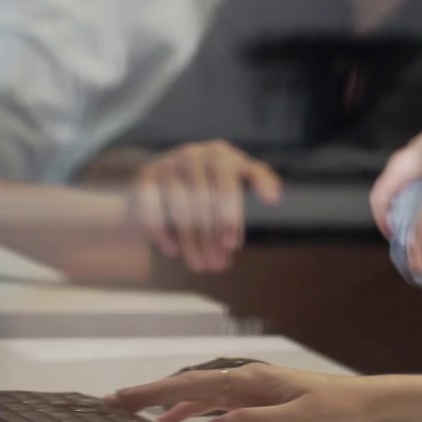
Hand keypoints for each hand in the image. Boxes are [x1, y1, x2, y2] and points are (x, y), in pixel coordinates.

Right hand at [106, 363, 380, 421]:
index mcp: (250, 380)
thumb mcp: (295, 421)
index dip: (153, 392)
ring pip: (198, 391)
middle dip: (149, 393)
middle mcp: (246, 377)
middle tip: (114, 403)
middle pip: (188, 384)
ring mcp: (251, 386)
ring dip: (168, 401)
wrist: (366, 401)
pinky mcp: (259, 396)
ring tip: (137, 414)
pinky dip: (192, 409)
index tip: (122, 397)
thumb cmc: (335, 411)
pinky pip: (215, 400)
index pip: (191, 385)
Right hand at [133, 140, 281, 272]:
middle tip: (217, 266)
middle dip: (210, 239)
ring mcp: (168, 164)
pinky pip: (152, 209)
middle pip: (202, 203)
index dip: (229, 218)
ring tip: (200, 265)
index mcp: (221, 154)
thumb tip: (274, 197)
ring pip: (179, 210)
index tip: (233, 247)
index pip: (226, 187)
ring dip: (190, 242)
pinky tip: (173, 251)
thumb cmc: (217, 177)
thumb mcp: (241, 172)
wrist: (172, 168)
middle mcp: (193, 154)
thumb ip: (261, 179)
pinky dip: (162, 232)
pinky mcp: (147, 177)